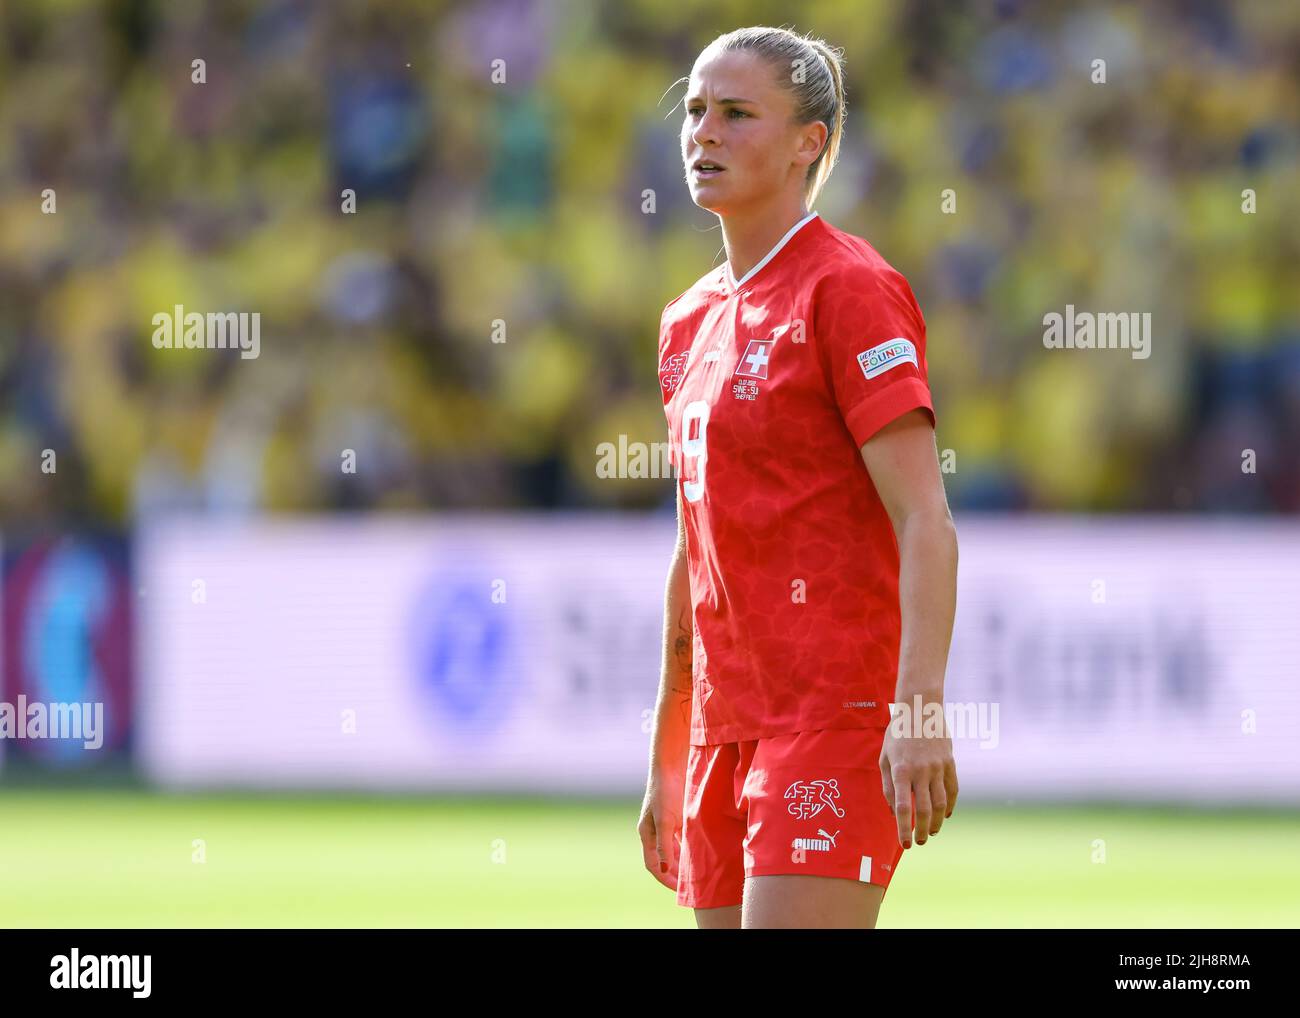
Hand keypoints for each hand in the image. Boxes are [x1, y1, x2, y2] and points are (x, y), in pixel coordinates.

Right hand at [637, 766, 685, 889]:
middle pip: (663, 860)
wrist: (671, 767)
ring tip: (695, 874)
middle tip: (690, 886)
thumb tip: (664, 869)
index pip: (653, 865)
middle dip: (674, 874)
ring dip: (682, 863)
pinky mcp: (675, 818)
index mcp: (647, 835)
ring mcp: (664, 825)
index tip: (679, 890)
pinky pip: (680, 840)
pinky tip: (698, 855)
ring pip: (673, 851)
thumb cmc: (665, 791)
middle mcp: (654, 833)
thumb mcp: (665, 820)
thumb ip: (665, 846)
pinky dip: (687, 849)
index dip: (665, 879)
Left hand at [880, 719, 957, 848]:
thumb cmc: (897, 735)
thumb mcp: (884, 758)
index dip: (904, 829)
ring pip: (941, 804)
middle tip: (920, 841)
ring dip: (938, 822)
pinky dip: (950, 806)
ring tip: (932, 832)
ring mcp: (938, 767)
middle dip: (923, 831)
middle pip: (925, 810)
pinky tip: (946, 815)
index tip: (905, 844)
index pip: (903, 808)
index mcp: (901, 770)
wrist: (920, 708)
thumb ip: (888, 786)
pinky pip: (953, 790)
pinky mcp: (950, 762)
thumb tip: (894, 812)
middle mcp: (921, 771)